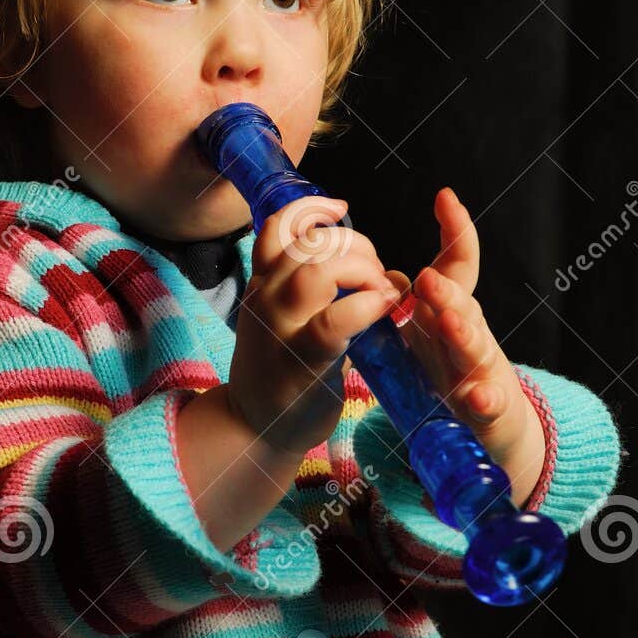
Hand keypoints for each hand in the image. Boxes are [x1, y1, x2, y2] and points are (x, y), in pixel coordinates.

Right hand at [227, 194, 399, 458]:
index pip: (276, 226)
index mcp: (262, 284)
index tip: (340, 209)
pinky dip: (367, 304)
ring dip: (360, 270)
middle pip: (308, 243)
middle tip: (375, 272)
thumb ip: (314, 289)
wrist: (256, 430)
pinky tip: (382, 309)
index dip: (310, 208)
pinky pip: (336, 318)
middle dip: (354, 245)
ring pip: (318, 270)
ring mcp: (280, 328)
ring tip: (380, 291)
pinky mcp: (303, 359)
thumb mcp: (284, 320)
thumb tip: (376, 266)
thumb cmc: (284, 374)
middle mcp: (265, 298)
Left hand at [383, 188, 545, 505]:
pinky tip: (479, 400)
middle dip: (444, 289)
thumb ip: (405, 300)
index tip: (445, 197)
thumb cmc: (449, 367)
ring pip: (475, 347)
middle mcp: (470, 333)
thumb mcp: (425, 330)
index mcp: (450, 311)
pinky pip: (487, 404)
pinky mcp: (488, 408)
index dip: (455, 232)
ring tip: (451, 322)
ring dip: (464, 333)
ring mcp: (481, 370)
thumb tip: (380, 270)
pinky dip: (484, 400)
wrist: (492, 422)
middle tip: (426, 277)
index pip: (456, 266)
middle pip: (461, 302)